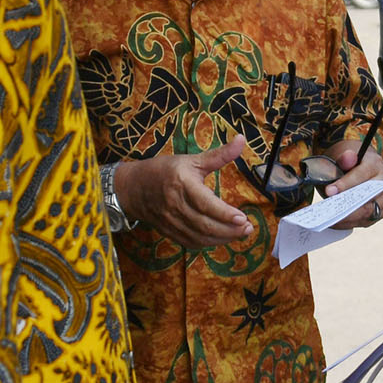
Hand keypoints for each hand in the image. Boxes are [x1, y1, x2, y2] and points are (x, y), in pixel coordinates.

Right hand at [115, 139, 252, 247]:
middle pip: (205, 225)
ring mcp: (171, 221)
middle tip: (248, 228)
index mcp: (182, 184)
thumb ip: (219, 154)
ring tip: (240, 233)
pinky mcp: (169, 232)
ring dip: (222, 239)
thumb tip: (242, 140)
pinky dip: (209, 243)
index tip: (243, 218)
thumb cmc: (165, 170)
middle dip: (229, 230)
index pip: (205, 204)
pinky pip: (191, 243)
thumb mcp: (191, 160)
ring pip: (200, 237)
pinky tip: (222, 238)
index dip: (225, 214)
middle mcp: (175, 205)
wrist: (133, 188)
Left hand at [322, 138, 382, 228]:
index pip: (361, 176)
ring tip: (330, 220)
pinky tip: (336, 223)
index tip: (329, 191)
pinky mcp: (380, 211)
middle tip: (329, 212)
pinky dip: (350, 223)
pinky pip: (366, 221)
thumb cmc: (349, 163)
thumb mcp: (344, 156)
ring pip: (368, 213)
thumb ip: (345, 157)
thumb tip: (348, 158)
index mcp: (375, 165)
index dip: (345, 185)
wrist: (359, 166)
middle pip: (368, 199)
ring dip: (348, 219)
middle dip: (347, 208)